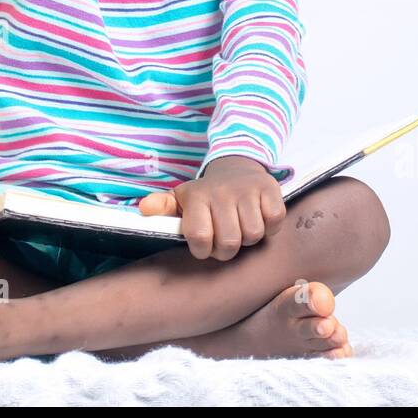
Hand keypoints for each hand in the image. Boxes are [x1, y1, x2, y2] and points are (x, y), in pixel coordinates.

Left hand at [137, 156, 285, 261]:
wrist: (237, 167)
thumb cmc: (207, 194)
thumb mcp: (182, 199)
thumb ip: (163, 208)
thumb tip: (143, 209)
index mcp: (197, 197)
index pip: (200, 237)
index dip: (204, 250)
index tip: (205, 246)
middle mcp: (221, 192)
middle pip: (229, 242)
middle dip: (227, 249)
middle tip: (225, 238)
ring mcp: (247, 190)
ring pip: (253, 234)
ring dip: (249, 238)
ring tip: (241, 227)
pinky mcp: (270, 189)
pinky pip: (274, 221)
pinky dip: (269, 227)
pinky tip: (259, 218)